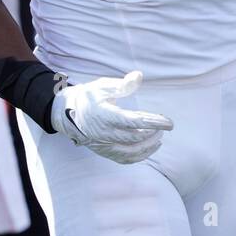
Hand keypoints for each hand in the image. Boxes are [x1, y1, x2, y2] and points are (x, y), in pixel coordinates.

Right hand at [50, 70, 172, 164]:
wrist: (66, 114)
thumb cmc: (87, 97)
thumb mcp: (102, 86)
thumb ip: (122, 84)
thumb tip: (139, 76)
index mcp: (104, 116)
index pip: (134, 122)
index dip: (153, 122)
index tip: (169, 122)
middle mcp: (103, 133)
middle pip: (135, 138)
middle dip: (153, 132)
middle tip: (165, 125)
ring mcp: (103, 145)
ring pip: (131, 152)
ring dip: (149, 146)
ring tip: (160, 136)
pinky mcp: (104, 152)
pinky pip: (125, 159)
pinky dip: (139, 156)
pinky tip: (149, 148)